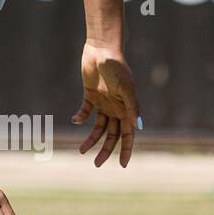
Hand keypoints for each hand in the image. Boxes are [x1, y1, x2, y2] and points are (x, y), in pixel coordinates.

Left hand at [71, 43, 142, 166]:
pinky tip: (76, 120)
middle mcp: (117, 108)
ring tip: (82, 151)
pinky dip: (80, 118)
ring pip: (98, 127)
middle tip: (96, 164)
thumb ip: (132, 107)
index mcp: (128, 108)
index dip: (126, 150)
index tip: (122, 165)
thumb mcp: (126, 87)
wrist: (101, 49)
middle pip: (112, 135)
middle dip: (106, 150)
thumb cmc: (117, 67)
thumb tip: (137, 128)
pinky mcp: (90, 95)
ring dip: (91, 139)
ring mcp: (104, 102)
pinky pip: (85, 111)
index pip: (128, 134)